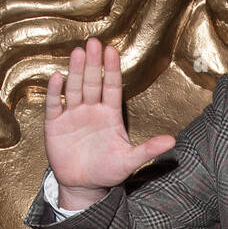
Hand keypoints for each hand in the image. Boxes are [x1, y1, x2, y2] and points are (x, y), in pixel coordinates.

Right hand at [44, 37, 175, 207]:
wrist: (83, 186)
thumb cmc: (108, 171)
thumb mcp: (129, 161)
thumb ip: (148, 149)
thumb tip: (172, 141)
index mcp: (110, 115)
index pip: (112, 88)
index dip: (112, 70)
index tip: (112, 50)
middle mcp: (91, 110)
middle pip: (93, 82)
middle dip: (94, 63)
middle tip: (94, 43)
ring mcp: (73, 115)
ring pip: (75, 88)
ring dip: (77, 71)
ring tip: (79, 52)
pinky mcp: (55, 124)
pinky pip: (55, 104)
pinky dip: (55, 92)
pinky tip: (58, 77)